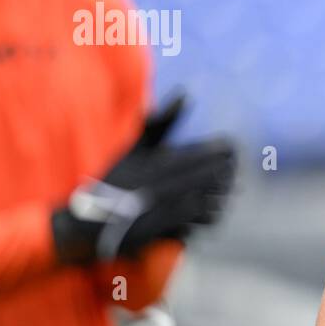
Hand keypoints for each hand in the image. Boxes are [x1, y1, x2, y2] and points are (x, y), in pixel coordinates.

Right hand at [51, 92, 237, 263]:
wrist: (89, 221)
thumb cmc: (116, 178)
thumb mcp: (135, 147)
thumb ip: (161, 122)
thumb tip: (185, 93)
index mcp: (153, 164)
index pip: (196, 155)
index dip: (219, 151)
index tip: (232, 147)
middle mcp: (157, 187)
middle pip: (205, 178)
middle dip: (224, 173)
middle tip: (235, 169)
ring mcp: (160, 211)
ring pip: (204, 202)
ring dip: (219, 195)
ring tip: (228, 190)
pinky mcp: (161, 232)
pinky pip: (194, 223)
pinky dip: (208, 216)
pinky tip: (215, 210)